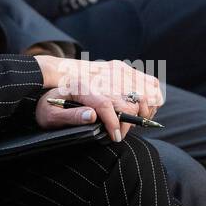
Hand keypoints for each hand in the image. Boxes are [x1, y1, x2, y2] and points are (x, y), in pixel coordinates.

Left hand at [34, 57, 162, 141]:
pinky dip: (152, 96)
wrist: (57, 73)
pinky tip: (144, 107)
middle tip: (122, 132)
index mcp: (83, 87)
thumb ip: (71, 116)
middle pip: (130, 102)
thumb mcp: (53, 113)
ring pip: (145, 92)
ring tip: (134, 121)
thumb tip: (93, 117)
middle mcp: (102, 76)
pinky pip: (149, 82)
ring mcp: (115, 70)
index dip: (114, 125)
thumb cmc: (54, 99)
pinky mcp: (122, 68)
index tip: (115, 137)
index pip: (106, 106)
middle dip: (130, 122)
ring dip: (145, 110)